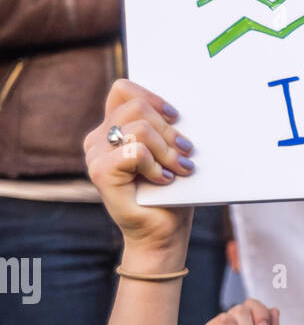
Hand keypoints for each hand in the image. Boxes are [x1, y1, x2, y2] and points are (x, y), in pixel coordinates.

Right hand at [84, 79, 196, 266]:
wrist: (162, 235)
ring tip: (180, 169)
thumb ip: (164, 129)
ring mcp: (95, 155)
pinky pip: (135, 151)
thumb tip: (181, 109)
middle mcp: (98, 139)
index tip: (176, 117)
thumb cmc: (169, 196)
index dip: (153, 98)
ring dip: (168, 149)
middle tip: (187, 152)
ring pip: (140, 128)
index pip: (124, 90)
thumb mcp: (169, 155)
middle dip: (169, 130)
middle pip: (137, 107)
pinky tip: (164, 180)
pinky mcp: (100, 172)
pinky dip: (156, 165)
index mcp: (111, 129)